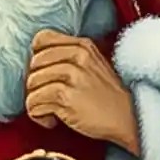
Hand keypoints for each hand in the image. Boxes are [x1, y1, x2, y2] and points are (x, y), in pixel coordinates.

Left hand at [24, 29, 140, 154]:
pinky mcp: (65, 97)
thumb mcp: (95, 65)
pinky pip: (33, 103)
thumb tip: (37, 58)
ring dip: (36, 100)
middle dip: (36, 83)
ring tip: (51, 109)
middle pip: (33, 63)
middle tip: (48, 96)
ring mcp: (71, 76)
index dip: (38, 59)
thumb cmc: (109, 97)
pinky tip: (52, 119)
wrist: (129, 119)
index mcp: (82, 46)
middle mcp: (76, 57)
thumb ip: (70, 56)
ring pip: (31, 83)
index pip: (41, 39)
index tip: (45, 73)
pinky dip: (38, 115)